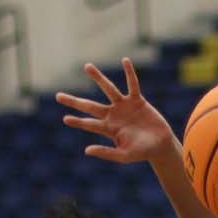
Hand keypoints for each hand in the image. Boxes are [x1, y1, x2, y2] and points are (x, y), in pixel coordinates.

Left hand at [56, 59, 173, 164]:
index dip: (78, 122)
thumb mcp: (123, 156)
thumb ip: (106, 153)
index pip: (89, 124)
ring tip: (87, 66)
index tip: (65, 119)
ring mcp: (124, 106)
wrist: (160, 145)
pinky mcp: (137, 100)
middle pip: (90, 106)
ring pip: (108, 89)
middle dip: (75, 102)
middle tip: (58, 96)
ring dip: (98, 78)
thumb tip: (86, 150)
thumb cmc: (142, 152)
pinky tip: (125, 60)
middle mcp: (113, 115)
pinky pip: (132, 84)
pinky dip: (130, 73)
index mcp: (108, 129)